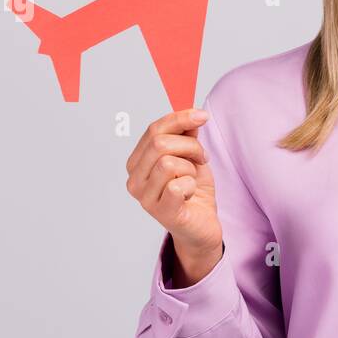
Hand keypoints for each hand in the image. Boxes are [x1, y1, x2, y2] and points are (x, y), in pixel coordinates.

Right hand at [125, 108, 222, 282]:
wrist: (203, 225)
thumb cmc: (193, 190)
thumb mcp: (191, 156)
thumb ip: (187, 134)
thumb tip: (191, 112)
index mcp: (137, 162)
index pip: (154, 130)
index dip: (179, 119)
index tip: (203, 115)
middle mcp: (134, 180)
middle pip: (160, 144)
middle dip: (190, 146)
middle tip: (202, 157)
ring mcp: (144, 198)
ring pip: (168, 163)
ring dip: (190, 168)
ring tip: (193, 178)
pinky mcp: (160, 212)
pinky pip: (177, 185)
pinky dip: (191, 185)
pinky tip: (190, 194)